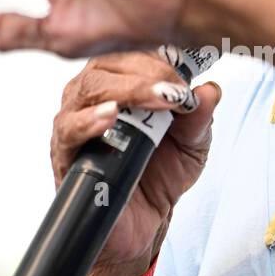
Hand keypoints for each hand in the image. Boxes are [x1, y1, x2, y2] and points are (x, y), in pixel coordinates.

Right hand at [51, 52, 220, 274]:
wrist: (142, 224)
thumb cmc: (161, 174)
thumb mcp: (192, 145)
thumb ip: (199, 118)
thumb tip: (210, 90)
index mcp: (122, 82)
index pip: (131, 51)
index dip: (158, 55)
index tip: (185, 68)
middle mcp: (94, 96)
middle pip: (107, 65)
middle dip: (145, 72)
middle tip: (175, 87)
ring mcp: (75, 121)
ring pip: (87, 90)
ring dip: (124, 91)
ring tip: (153, 97)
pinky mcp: (65, 153)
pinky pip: (69, 129)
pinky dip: (89, 121)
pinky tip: (111, 117)